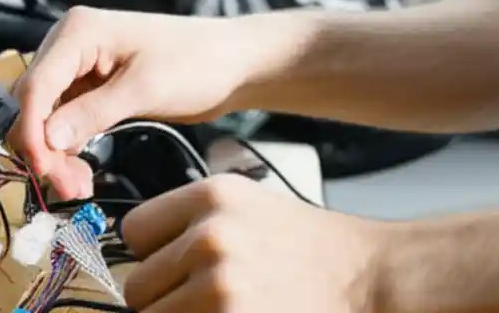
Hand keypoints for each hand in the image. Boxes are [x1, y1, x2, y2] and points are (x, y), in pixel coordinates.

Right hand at [12, 7, 259, 197]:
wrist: (232, 63)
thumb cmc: (197, 62)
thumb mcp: (145, 89)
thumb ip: (92, 113)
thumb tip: (47, 139)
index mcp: (77, 32)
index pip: (35, 85)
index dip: (31, 131)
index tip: (42, 169)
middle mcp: (69, 45)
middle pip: (33, 104)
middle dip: (44, 148)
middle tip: (68, 187)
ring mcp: (78, 67)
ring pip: (44, 119)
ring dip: (55, 155)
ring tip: (79, 187)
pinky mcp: (89, 89)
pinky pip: (63, 124)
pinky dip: (67, 151)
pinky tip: (81, 175)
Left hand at [121, 175, 381, 311]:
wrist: (366, 277)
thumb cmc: (305, 246)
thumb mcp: (244, 205)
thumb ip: (187, 221)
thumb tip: (132, 255)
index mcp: (211, 197)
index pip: (133, 232)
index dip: (151, 254)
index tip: (172, 263)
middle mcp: (212, 238)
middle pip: (137, 285)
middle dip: (162, 296)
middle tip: (202, 294)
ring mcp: (221, 287)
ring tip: (219, 307)